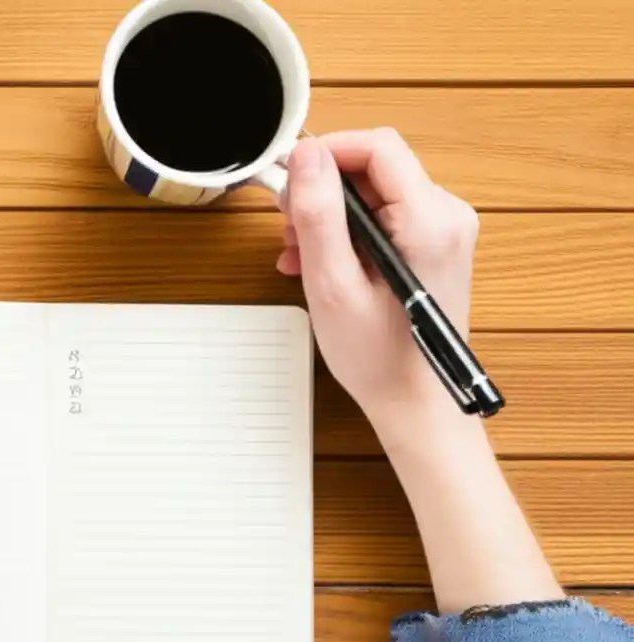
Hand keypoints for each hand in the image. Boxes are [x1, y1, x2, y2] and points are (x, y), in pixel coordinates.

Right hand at [277, 128, 479, 423]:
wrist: (416, 403)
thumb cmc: (379, 357)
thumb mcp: (332, 283)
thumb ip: (319, 213)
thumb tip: (306, 155)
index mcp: (430, 221)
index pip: (377, 148)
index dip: (326, 152)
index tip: (287, 174)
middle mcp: (447, 217)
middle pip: (375, 169)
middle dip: (323, 190)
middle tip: (286, 226)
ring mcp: (443, 232)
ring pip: (374, 194)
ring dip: (329, 215)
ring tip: (297, 253)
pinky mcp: (433, 246)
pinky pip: (384, 218)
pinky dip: (346, 233)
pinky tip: (318, 262)